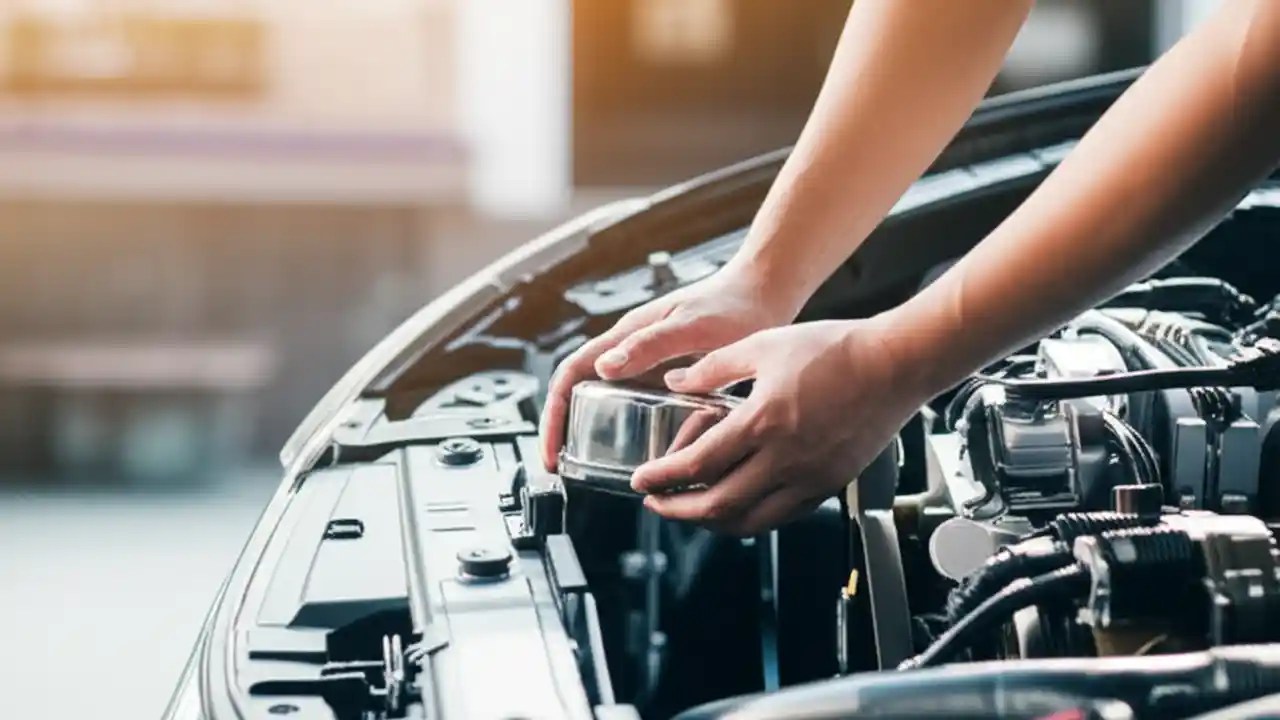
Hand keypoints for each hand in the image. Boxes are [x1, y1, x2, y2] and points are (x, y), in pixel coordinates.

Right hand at [539, 262, 800, 469]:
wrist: (764, 292)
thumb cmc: (733, 303)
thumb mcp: (692, 327)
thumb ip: (650, 344)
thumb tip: (604, 367)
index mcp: (627, 336)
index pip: (571, 374)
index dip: (555, 414)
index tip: (552, 451)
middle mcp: (631, 351)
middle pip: (580, 391)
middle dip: (563, 429)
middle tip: (562, 468)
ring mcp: (648, 365)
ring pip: (605, 401)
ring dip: (590, 432)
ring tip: (591, 469)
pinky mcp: (668, 377)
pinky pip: (635, 406)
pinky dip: (625, 430)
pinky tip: (641, 455)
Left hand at [632, 318, 930, 534]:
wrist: (895, 363)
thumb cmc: (836, 348)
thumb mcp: (762, 344)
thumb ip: (713, 368)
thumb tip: (675, 381)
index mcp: (763, 421)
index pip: (697, 465)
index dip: (662, 477)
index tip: (641, 480)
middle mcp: (785, 458)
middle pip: (717, 505)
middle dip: (678, 510)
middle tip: (656, 502)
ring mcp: (810, 477)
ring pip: (750, 521)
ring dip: (712, 521)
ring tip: (692, 508)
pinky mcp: (829, 484)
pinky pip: (781, 515)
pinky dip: (751, 517)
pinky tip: (738, 503)